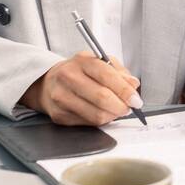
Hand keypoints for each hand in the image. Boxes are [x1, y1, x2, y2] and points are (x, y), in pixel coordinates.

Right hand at [19, 51, 142, 125]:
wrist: (49, 82)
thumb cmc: (79, 72)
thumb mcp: (101, 63)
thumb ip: (119, 72)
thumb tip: (133, 85)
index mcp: (82, 61)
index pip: (107, 76)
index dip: (125, 91)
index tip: (136, 100)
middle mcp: (69, 77)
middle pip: (102, 98)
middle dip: (121, 106)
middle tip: (128, 108)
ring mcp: (61, 97)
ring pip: (96, 114)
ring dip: (112, 116)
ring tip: (116, 111)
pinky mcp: (59, 115)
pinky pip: (88, 123)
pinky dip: (100, 121)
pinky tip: (102, 113)